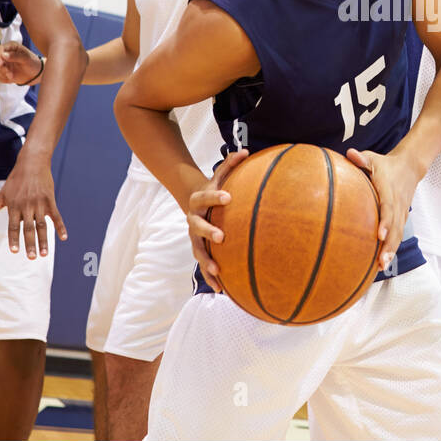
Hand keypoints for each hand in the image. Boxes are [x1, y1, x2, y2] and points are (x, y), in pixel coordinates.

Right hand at [0, 41, 42, 84]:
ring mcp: (2, 63)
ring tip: (11, 76)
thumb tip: (3, 55)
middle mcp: (4, 54)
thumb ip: (15, 56)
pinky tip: (10, 78)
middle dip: (0, 67)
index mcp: (11, 47)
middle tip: (8, 72)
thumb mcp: (27, 58)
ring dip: (1, 73)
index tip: (1, 62)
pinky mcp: (1, 72)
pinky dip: (1, 78)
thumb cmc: (33, 63)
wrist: (35, 74)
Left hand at [0, 155, 65, 258]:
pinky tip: (63, 237)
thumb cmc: (15, 180)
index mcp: (14, 205)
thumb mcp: (2, 194)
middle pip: (29, 228)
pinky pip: (56, 216)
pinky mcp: (50, 200)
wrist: (32, 163)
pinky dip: (60, 226)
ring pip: (42, 225)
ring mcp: (39, 203)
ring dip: (44, 240)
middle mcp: (27, 206)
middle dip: (30, 244)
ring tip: (44, 254)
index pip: (13, 226)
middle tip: (32, 257)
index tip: (14, 251)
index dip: (14, 239)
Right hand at [183, 148, 248, 293]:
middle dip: (208, 232)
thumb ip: (231, 164)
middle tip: (221, 237)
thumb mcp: (220, 175)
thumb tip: (247, 150)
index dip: (216, 197)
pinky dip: (212, 277)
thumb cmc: (215, 188)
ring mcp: (194, 237)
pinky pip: (204, 264)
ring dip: (207, 262)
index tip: (229, 197)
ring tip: (218, 271)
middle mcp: (193, 220)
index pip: (206, 197)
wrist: (194, 203)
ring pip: (198, 251)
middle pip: (197, 227)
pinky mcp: (199, 250)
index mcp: (199, 201)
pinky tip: (222, 290)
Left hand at [346, 148, 419, 272]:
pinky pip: (398, 235)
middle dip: (389, 246)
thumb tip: (349, 153)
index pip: (388, 208)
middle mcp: (397, 204)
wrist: (410, 167)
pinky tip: (383, 262)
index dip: (385, 222)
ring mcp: (401, 212)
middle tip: (381, 261)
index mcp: (389, 191)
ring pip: (398, 234)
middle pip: (395, 228)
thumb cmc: (385, 164)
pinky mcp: (402, 218)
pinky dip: (392, 249)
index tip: (380, 235)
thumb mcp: (373, 158)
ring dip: (391, 251)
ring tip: (381, 267)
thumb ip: (361, 159)